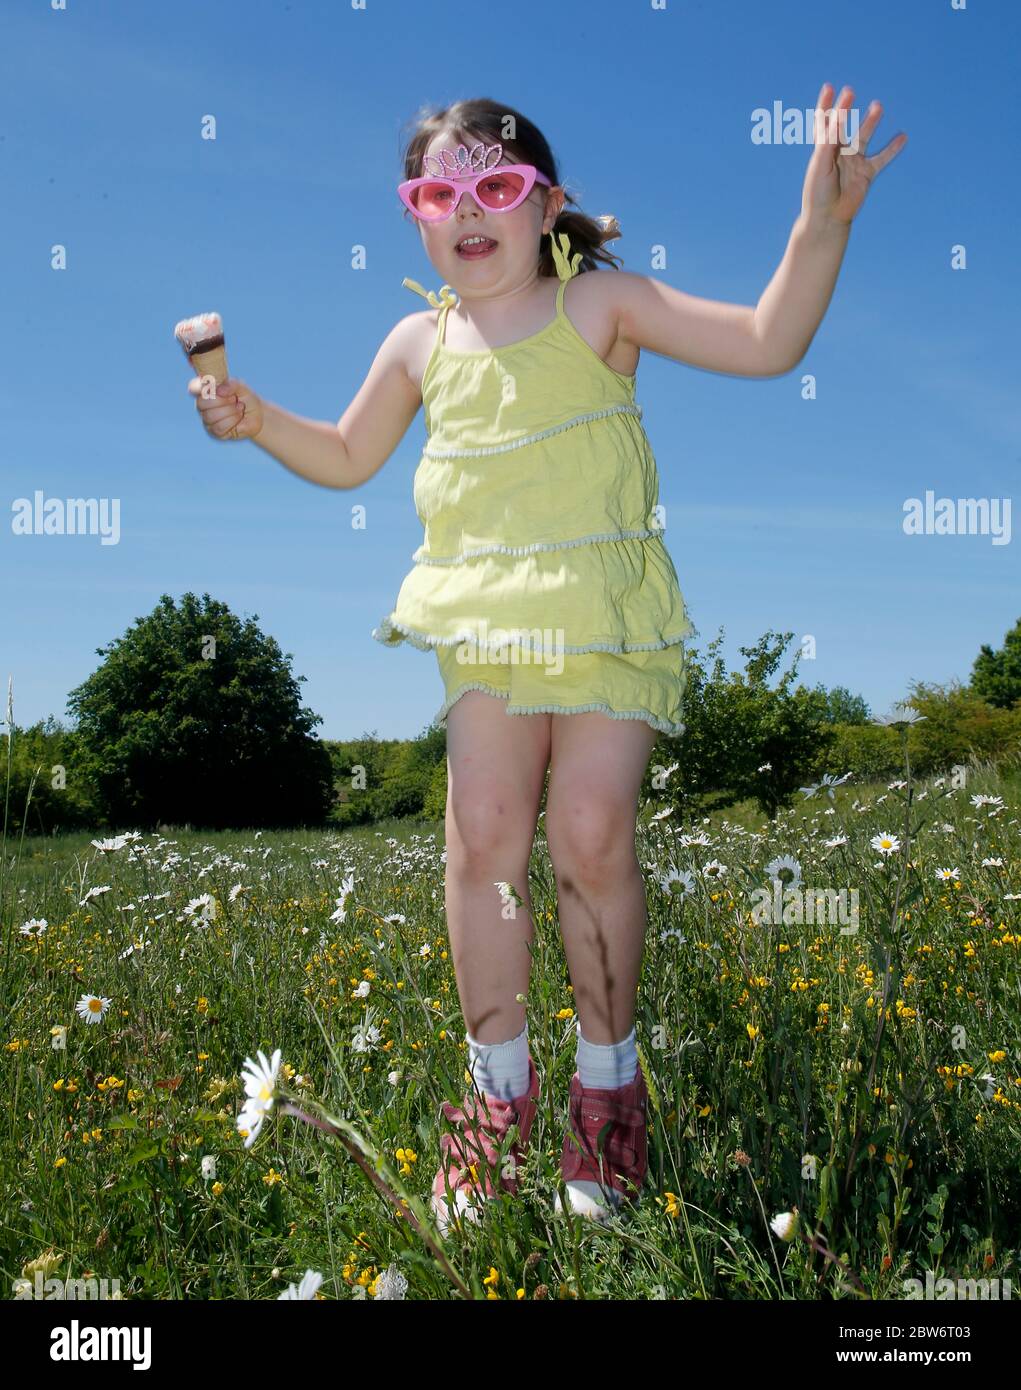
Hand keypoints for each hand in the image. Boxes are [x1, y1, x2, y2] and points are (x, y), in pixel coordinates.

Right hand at [188, 375, 263, 440]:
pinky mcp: (214, 432)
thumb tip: (218, 390)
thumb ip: (231, 384)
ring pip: (210, 416)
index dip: (198, 387)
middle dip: (221, 401)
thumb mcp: (242, 387)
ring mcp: (207, 419)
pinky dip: (232, 422)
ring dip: (229, 411)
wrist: (257, 416)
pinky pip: (218, 428)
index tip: (211, 387)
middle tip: (233, 399)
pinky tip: (238, 417)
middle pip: (201, 403)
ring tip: (239, 408)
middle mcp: (203, 405)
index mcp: (206, 390)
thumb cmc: (246, 399)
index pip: (193, 387)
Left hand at [801, 82, 906, 227]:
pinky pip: (882, 158)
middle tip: (850, 91)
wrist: (828, 219)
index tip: (829, 88)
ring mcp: (853, 162)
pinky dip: (892, 148)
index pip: (824, 123)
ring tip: (877, 106)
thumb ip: (828, 142)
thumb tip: (837, 117)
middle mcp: (838, 153)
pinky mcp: (866, 174)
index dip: (826, 105)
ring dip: (870, 122)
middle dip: (845, 108)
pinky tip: (903, 137)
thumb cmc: (818, 193)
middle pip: (843, 126)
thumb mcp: (820, 165)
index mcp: (822, 150)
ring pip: (864, 137)